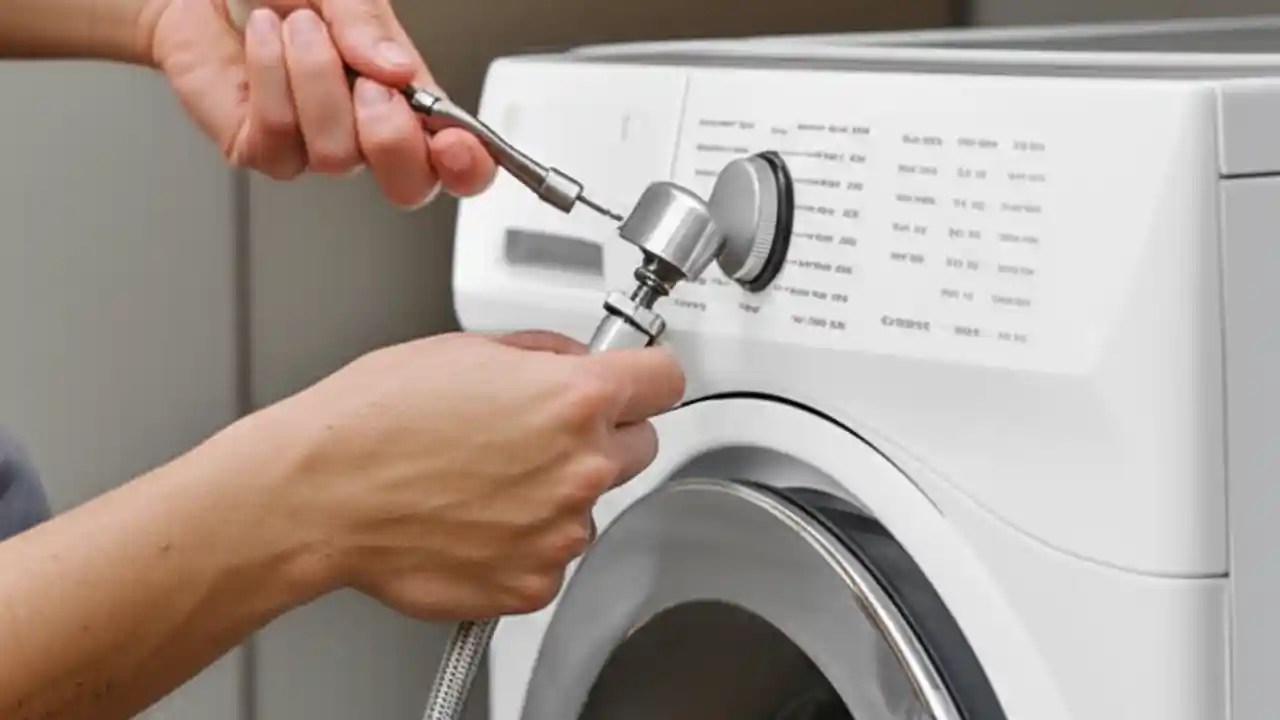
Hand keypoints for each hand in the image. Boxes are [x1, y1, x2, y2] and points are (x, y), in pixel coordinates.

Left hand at [140, 0, 496, 206]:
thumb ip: (371, 24)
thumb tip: (400, 72)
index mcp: (404, 96)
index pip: (456, 159)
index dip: (468, 165)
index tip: (456, 144)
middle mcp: (364, 129)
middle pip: (408, 186)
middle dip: (394, 141)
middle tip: (373, 86)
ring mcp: (312, 144)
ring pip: (337, 156)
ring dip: (318, 79)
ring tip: (300, 25)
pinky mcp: (258, 147)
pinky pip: (279, 136)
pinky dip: (271, 76)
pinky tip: (264, 37)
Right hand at [261, 331, 685, 619]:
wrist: (320, 495)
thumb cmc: (373, 421)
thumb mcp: (465, 349)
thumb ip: (542, 354)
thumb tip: (572, 359)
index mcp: (573, 399)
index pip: (666, 379)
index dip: (646, 376)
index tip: (637, 381)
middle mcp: (580, 467)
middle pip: (639, 444)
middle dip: (601, 435)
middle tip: (536, 434)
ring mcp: (560, 532)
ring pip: (590, 505)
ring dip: (557, 493)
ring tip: (485, 480)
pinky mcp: (533, 583)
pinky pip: (553, 556)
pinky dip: (525, 542)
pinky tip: (475, 519)